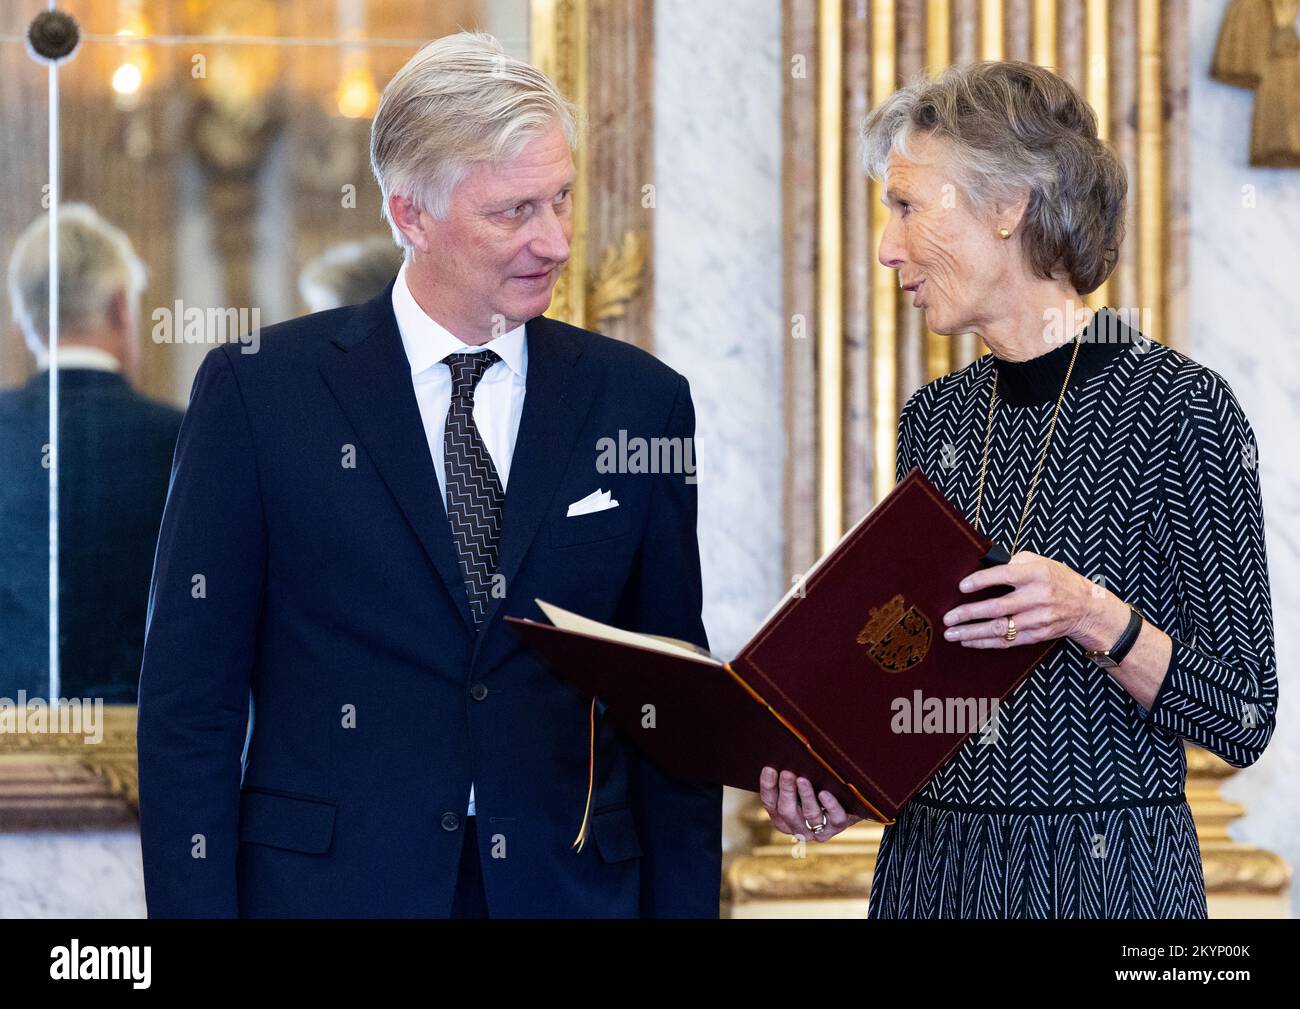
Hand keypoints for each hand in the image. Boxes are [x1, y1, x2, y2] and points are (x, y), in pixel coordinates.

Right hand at [758, 767, 861, 840]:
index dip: (768, 786)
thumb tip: (781, 758)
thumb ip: (788, 779)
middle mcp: (799, 828)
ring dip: (806, 796)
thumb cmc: (816, 788)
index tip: (769, 768)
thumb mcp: (798, 788)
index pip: (770, 803)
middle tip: (787, 772)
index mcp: (783, 819)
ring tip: (803, 779)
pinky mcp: (839, 825)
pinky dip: (829, 805)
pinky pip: (835, 817)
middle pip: (787, 811)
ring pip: (810, 815)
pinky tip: (825, 793)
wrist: (847, 805)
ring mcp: (819, 829)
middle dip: (786, 790)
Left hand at [941, 550, 1128, 650]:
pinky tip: (968, 641)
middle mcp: (1038, 597)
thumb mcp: (1039, 562)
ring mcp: (1038, 619)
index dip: (982, 581)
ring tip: (951, 633)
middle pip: (998, 607)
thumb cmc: (1057, 579)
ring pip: (1000, 629)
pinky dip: (985, 643)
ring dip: (972, 632)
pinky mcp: (1037, 635)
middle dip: (969, 614)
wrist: (1085, 606)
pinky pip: (1007, 641)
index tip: (962, 586)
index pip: (1005, 575)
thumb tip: (982, 566)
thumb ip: (1013, 563)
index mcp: (1037, 574)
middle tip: (948, 617)